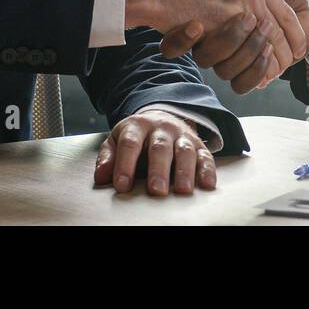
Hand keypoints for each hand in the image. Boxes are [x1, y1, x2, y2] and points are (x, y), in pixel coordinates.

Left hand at [92, 109, 215, 195]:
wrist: (161, 117)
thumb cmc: (136, 137)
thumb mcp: (117, 140)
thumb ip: (108, 157)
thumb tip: (101, 178)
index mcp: (137, 126)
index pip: (130, 143)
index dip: (125, 164)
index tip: (122, 186)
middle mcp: (161, 128)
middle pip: (160, 148)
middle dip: (158, 170)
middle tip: (156, 190)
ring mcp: (182, 135)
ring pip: (184, 151)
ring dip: (184, 171)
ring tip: (182, 191)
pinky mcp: (198, 145)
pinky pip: (205, 156)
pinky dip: (207, 170)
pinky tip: (206, 185)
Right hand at [161, 0, 308, 92]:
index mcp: (208, 14)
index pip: (176, 40)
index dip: (179, 40)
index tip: (197, 26)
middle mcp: (217, 38)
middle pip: (205, 57)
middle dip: (228, 40)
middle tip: (250, 18)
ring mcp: (235, 55)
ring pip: (226, 71)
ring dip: (246, 53)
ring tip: (265, 31)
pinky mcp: (254, 68)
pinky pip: (245, 83)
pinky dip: (257, 70)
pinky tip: (270, 51)